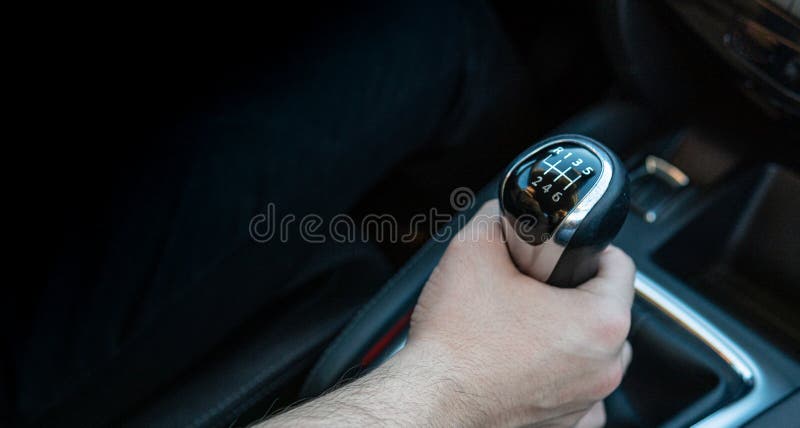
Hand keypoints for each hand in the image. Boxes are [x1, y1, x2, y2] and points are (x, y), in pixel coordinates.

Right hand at [403, 199, 634, 426]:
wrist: (429, 399)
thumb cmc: (454, 343)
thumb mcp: (473, 250)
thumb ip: (499, 218)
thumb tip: (506, 213)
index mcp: (599, 323)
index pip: (620, 265)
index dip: (587, 248)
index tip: (563, 253)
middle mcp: (603, 368)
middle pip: (608, 311)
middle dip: (575, 294)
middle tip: (533, 288)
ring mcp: (585, 401)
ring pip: (594, 353)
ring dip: (568, 336)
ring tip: (525, 326)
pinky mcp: (565, 425)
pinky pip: (578, 391)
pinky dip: (558, 376)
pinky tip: (525, 362)